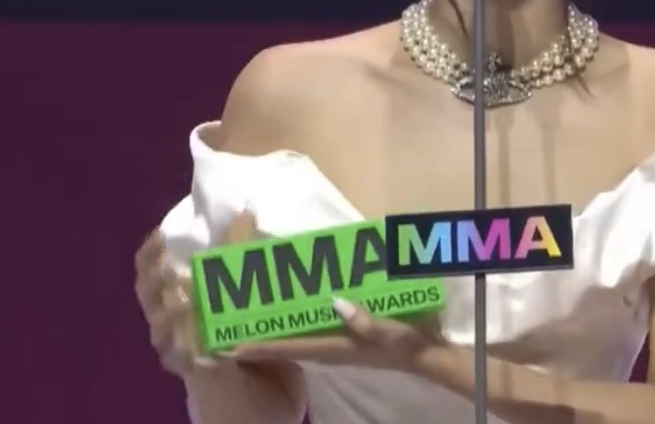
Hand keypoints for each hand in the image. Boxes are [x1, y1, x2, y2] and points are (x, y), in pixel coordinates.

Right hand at [133, 212, 258, 376]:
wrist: (232, 361)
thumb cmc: (224, 310)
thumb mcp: (232, 274)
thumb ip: (235, 244)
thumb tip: (248, 208)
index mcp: (166, 288)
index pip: (145, 267)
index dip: (149, 252)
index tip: (160, 236)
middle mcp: (160, 313)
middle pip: (147, 295)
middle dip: (158, 281)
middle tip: (174, 270)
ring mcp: (168, 341)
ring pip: (161, 326)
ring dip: (174, 313)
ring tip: (188, 303)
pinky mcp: (184, 364)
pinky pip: (183, 356)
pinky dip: (193, 347)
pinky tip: (204, 341)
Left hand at [222, 297, 435, 372]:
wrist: (426, 356)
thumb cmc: (407, 344)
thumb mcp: (390, 333)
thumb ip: (366, 321)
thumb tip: (335, 301)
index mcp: (333, 347)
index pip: (287, 345)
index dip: (257, 344)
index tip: (228, 341)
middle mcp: (327, 346)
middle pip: (284, 339)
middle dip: (258, 331)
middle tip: (232, 311)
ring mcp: (334, 341)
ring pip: (295, 332)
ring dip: (274, 322)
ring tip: (251, 300)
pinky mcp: (343, 335)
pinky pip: (310, 326)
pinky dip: (295, 316)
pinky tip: (291, 297)